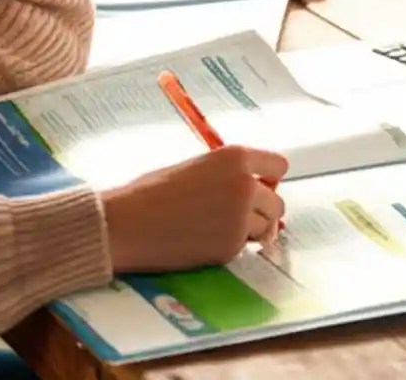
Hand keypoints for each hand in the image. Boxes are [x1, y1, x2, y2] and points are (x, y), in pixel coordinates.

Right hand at [101, 145, 287, 272]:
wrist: (127, 223)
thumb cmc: (151, 191)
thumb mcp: (196, 167)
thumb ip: (228, 175)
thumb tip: (254, 188)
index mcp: (236, 158)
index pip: (278, 166)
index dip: (267, 179)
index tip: (258, 187)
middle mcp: (245, 186)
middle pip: (277, 202)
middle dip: (260, 210)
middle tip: (232, 214)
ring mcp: (241, 218)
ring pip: (266, 228)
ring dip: (250, 230)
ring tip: (216, 227)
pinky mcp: (231, 247)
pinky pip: (244, 247)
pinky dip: (230, 246)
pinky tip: (203, 240)